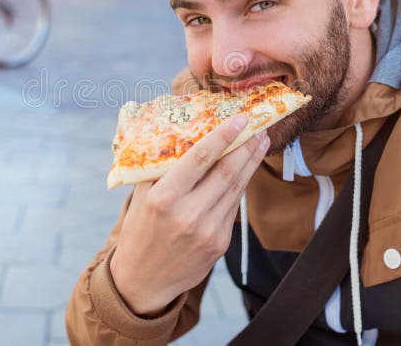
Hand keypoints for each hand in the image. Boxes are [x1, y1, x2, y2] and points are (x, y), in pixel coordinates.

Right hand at [110, 114, 269, 315]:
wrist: (142, 282)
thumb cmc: (139, 231)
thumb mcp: (141, 196)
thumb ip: (160, 167)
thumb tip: (182, 133)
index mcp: (164, 198)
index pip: (200, 159)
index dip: (224, 136)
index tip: (241, 118)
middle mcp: (188, 214)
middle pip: (227, 171)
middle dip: (247, 145)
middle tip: (261, 125)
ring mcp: (207, 231)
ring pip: (236, 188)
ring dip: (251, 162)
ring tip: (261, 142)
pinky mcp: (220, 244)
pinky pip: (233, 207)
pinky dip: (240, 185)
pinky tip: (246, 170)